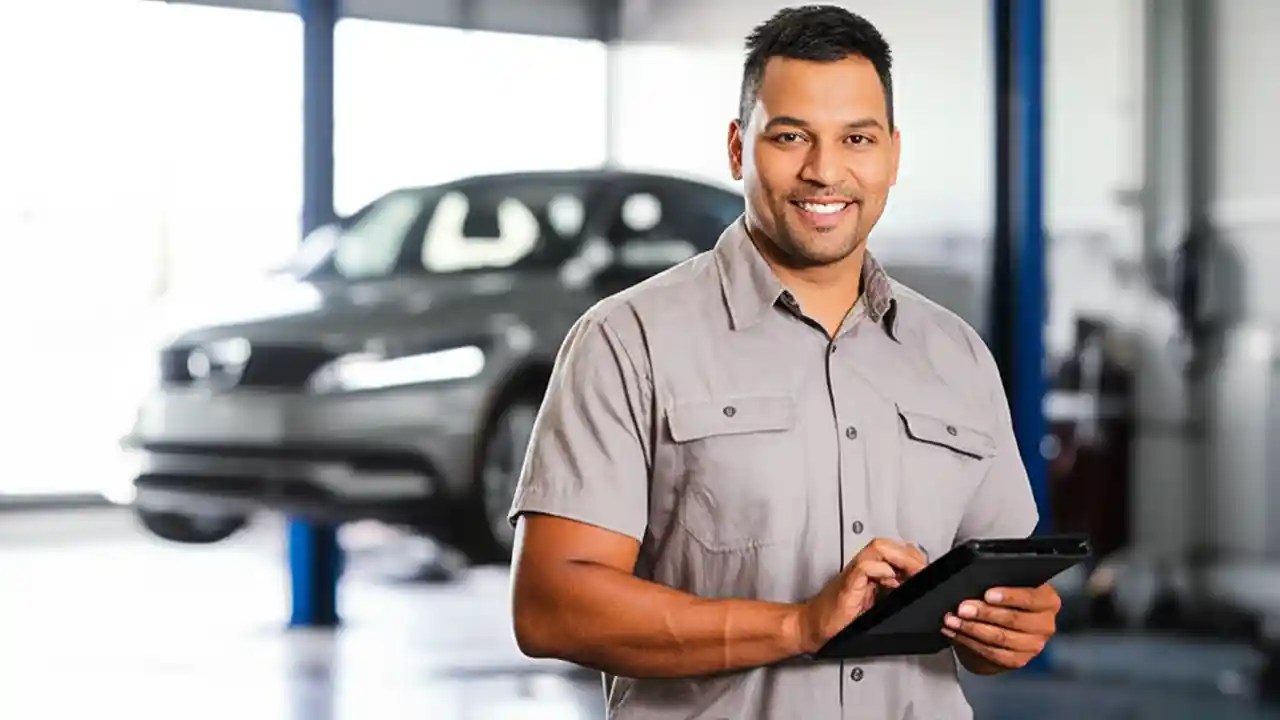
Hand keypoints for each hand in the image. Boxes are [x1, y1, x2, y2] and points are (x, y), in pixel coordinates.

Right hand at [794, 538, 927, 654]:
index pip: (896, 551)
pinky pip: (864, 567)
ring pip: (878, 548)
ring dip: (900, 558)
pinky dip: (880, 570)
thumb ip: (891, 594)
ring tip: (913, 573)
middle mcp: (862, 569)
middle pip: (888, 545)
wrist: (811, 628)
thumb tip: (918, 592)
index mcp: (870, 572)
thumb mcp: (874, 607)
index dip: (914, 557)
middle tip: (923, 571)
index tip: (928, 572)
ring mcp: (854, 575)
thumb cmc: (839, 621)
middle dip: (910, 556)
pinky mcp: (847, 586)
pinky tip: (890, 581)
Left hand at [941, 584, 1060, 671]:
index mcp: (1047, 601)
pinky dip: (969, 642)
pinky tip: (955, 633)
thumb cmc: (1003, 599)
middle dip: (983, 613)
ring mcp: (1033, 646)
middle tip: (962, 608)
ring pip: (1000, 637)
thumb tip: (976, 580)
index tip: (987, 594)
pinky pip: (992, 653)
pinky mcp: (1017, 660)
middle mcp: (1045, 625)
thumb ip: (999, 580)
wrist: (1001, 627)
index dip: (1009, 596)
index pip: (1032, 598)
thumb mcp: (1006, 584)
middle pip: (1013, 619)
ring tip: (953, 620)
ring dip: (971, 628)